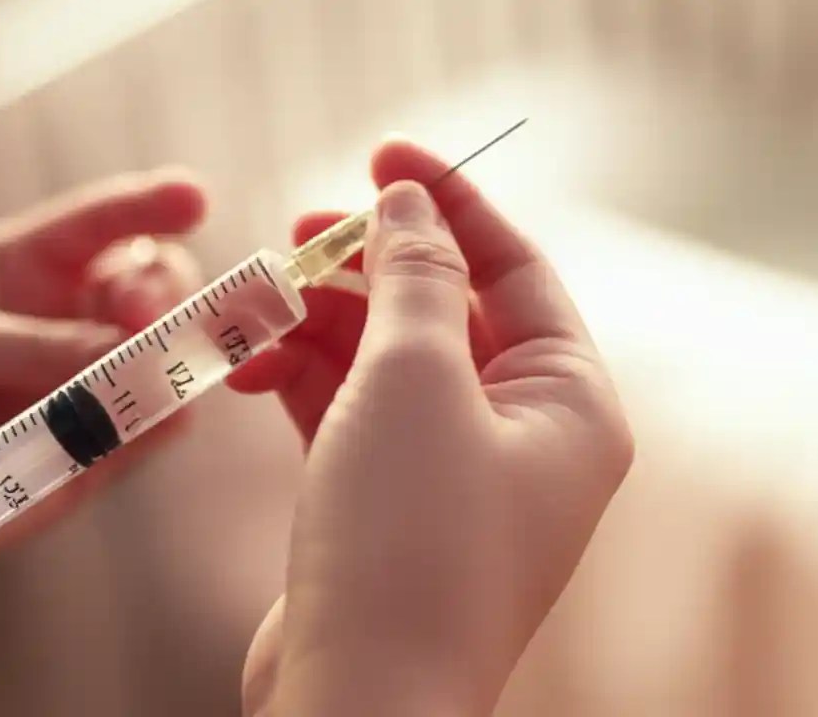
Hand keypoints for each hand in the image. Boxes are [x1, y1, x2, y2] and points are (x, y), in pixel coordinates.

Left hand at [0, 169, 204, 564]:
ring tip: (154, 367)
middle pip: (148, 287)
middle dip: (161, 291)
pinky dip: (160, 420)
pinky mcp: (86, 457)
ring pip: (161, 360)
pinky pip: (145, 432)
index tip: (192, 197)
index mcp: (19, 268)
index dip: (147, 205)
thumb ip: (26, 345)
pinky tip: (155, 414)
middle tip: (139, 316)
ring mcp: (79, 389)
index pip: (96, 224)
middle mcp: (63, 321)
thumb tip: (124, 351)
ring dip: (173, 357)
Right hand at [230, 140, 633, 714]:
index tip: (381, 154)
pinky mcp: (385, 508)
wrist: (356, 702)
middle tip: (296, 232)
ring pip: (386, 364)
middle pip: (445, 312)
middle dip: (368, 267)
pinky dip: (302, 382)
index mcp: (569, 404)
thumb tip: (411, 206)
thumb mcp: (417, 380)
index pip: (516, 269)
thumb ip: (418, 280)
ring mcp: (450, 478)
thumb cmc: (407, 542)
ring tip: (256, 301)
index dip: (449, 202)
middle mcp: (522, 439)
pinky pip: (349, 416)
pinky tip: (248, 366)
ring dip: (322, 324)